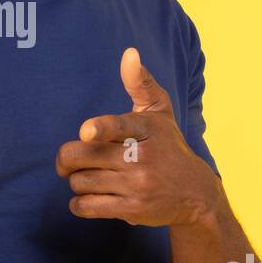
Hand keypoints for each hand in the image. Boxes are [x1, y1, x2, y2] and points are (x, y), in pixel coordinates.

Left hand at [55, 47, 221, 227]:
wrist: (195, 193)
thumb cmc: (168, 146)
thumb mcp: (160, 112)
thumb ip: (141, 82)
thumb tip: (129, 53)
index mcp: (146, 129)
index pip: (119, 126)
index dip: (100, 128)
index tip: (86, 132)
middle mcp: (141, 158)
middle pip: (83, 157)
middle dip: (66, 159)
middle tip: (68, 162)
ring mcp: (137, 185)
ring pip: (81, 181)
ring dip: (76, 181)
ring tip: (87, 178)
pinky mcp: (132, 209)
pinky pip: (88, 206)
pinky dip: (79, 203)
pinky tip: (87, 196)